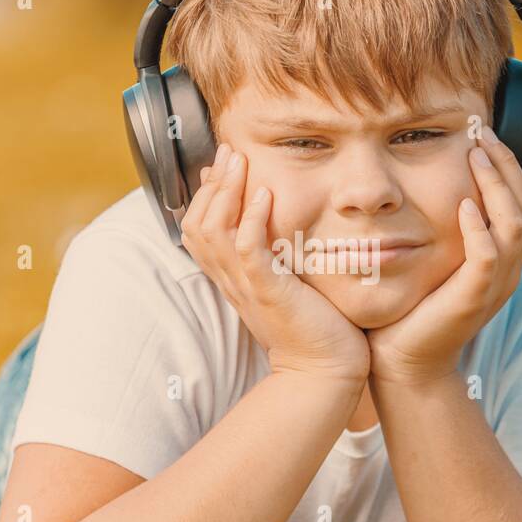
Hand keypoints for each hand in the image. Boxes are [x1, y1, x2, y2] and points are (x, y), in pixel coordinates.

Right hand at [181, 143, 370, 382]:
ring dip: (226, 192)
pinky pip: (247, 251)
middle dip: (211, 184)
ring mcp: (247, 286)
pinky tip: (264, 195)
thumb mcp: (286, 281)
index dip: (205, 194)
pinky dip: (251, 219)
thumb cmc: (314, 325)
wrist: (325, 370)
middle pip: (196, 225)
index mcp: (232, 277)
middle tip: (229, 151)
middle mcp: (232, 280)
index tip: (222, 163)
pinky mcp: (270, 292)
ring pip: (214, 232)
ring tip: (240, 162)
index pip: (197, 229)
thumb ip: (274, 253)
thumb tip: (272, 219)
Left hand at [366, 126, 521, 384]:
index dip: (506, 166)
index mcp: (501, 258)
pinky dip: (480, 229)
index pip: (520, 201)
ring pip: (515, 224)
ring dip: (496, 186)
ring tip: (476, 157)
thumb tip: (425, 182)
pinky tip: (463, 205)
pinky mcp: (474, 299)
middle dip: (505, 165)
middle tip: (482, 134)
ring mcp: (494, 285)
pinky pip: (489, 257)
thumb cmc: (410, 308)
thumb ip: (440, 226)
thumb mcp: (432, 259)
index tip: (482, 134)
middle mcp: (507, 268)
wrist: (402, 362)